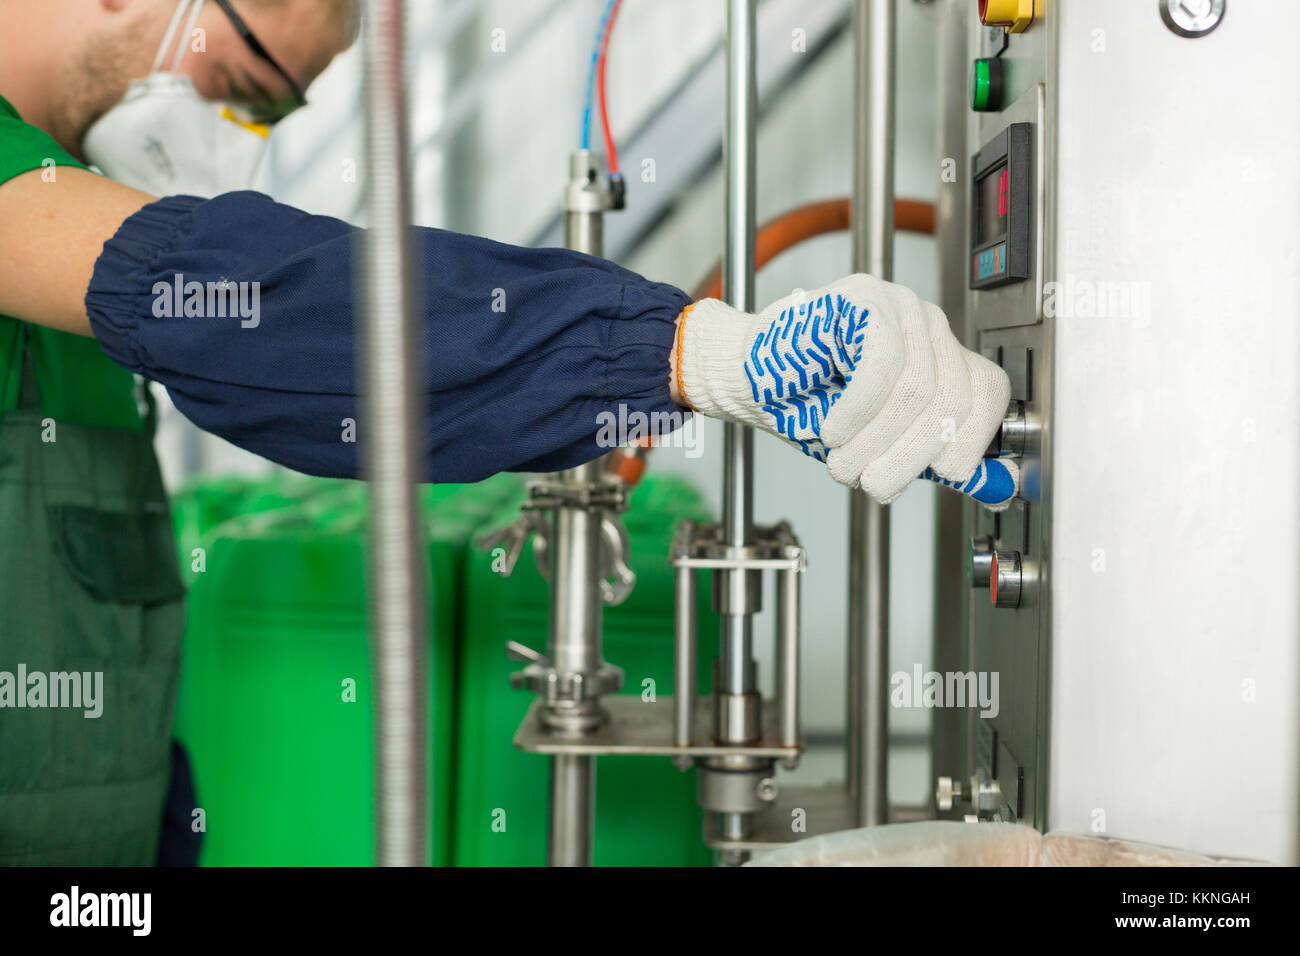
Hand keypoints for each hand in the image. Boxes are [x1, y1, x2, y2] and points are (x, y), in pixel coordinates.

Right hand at [671, 274, 1017, 508]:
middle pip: (953, 396)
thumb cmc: (807, 404)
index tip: (948, 473)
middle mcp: (927, 325)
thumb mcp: (877, 442)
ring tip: (842, 461)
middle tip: (874, 484)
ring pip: (917, 388)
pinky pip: (882, 366)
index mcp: (940, 355)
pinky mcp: (865, 300)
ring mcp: (898, 307)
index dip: (973, 439)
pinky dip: (856, 410)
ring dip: (876, 440)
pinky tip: (832, 428)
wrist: (747, 377)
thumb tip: (980, 482)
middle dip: (911, 456)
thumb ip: (924, 454)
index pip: (988, 391)